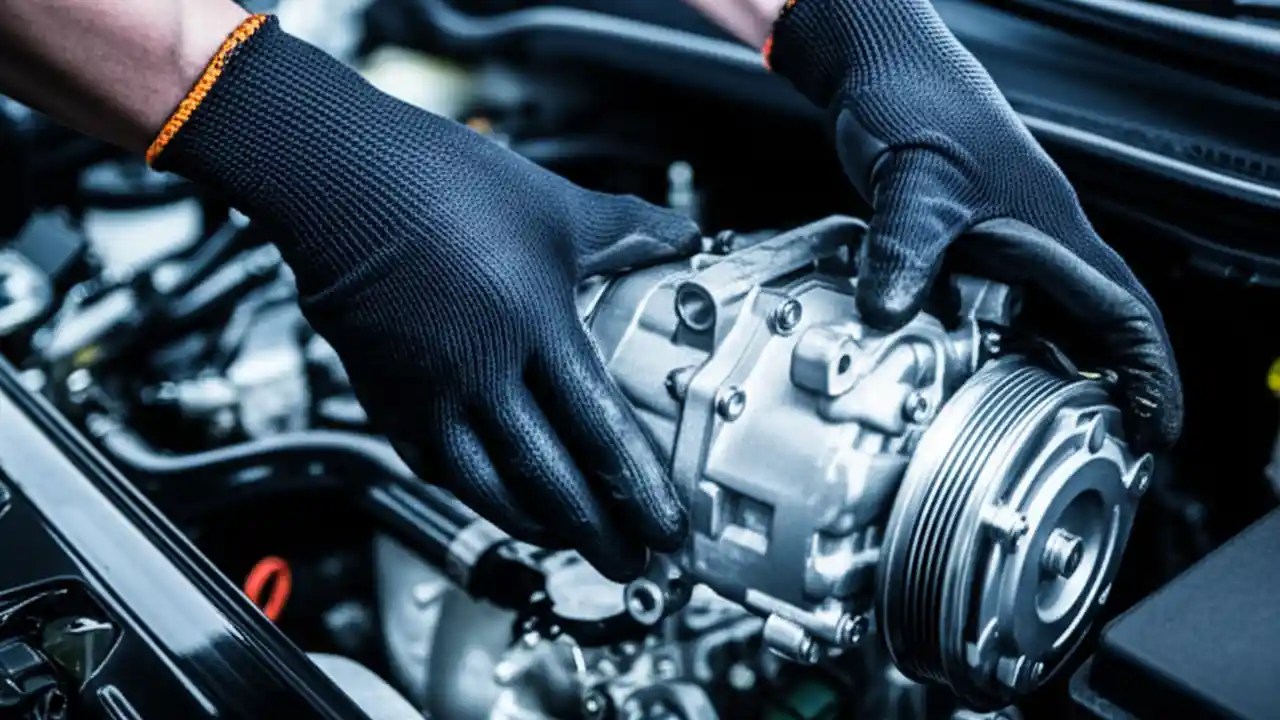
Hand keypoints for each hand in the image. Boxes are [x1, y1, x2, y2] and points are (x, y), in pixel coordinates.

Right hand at [150, 17, 699, 579]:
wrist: (338, 178)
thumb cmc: (441, 182)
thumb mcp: (555, 205)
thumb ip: (628, 230)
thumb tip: (684, 238)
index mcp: (534, 327)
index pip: (600, 430)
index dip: (639, 489)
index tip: (667, 527)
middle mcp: (481, 372)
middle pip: (548, 480)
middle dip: (595, 532)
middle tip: (627, 563)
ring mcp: (428, 391)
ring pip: (486, 487)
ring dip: (534, 524)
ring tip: (567, 540)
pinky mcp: (388, 395)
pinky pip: (435, 466)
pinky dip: (473, 492)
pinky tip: (495, 497)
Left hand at [769, 0, 1181, 448]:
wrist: (882, 72)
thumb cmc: (917, 105)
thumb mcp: (914, 184)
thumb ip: (904, 249)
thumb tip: (889, 316)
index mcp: (1050, 232)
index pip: (1123, 313)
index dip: (1146, 375)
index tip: (1154, 430)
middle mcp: (1036, 245)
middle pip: (1092, 329)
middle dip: (1105, 390)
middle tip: (1100, 448)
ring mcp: (1002, 248)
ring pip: (1041, 324)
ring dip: (1044, 373)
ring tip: (1037, 430)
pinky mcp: (964, 249)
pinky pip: (991, 312)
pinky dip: (988, 348)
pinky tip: (966, 372)